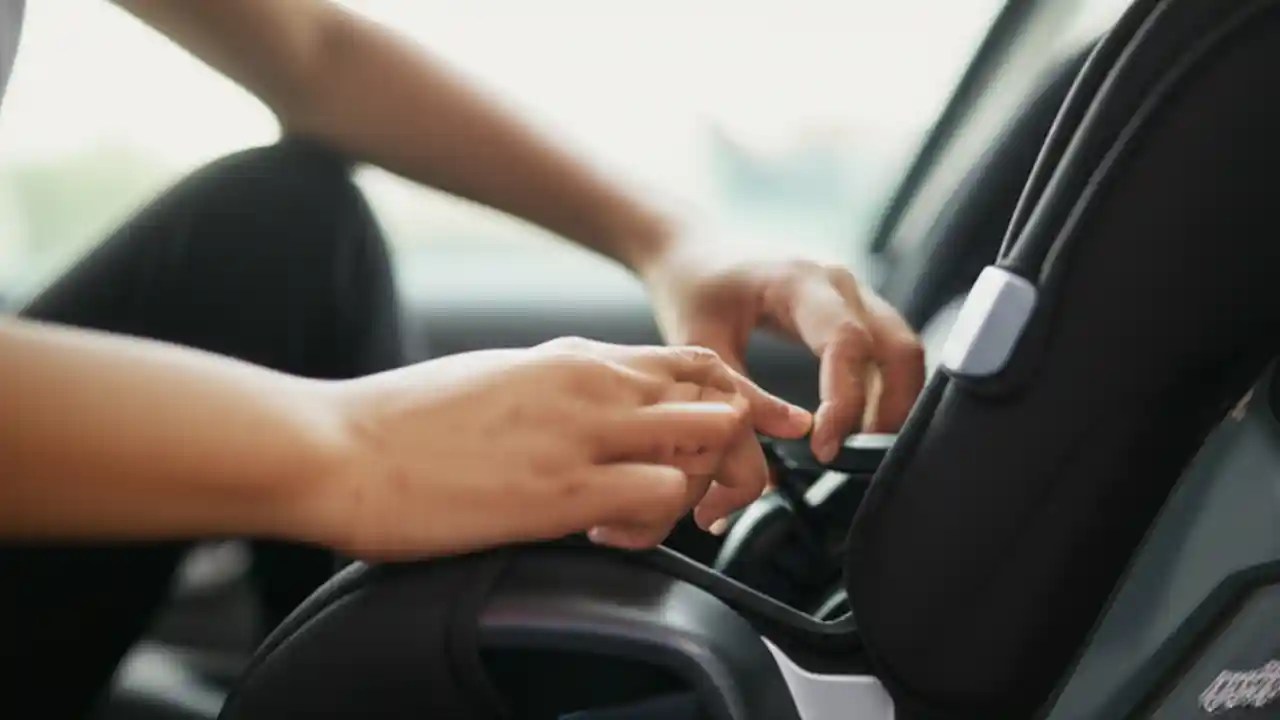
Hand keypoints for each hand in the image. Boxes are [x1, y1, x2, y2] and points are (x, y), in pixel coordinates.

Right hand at [307, 337, 808, 558]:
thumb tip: (587, 403)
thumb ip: (555, 384)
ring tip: (642, 519)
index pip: (696, 364)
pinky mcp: (563, 493)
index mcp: (576, 356)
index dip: (729, 404)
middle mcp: (591, 383)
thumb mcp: (498, 376)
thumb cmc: (403, 419)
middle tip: (693, 495)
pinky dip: (657, 527)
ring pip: (704, 445)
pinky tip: (608, 540)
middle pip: (718, 401)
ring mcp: (582, 434)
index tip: (726, 443)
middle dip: (728, 452)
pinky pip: (662, 500)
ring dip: (695, 490)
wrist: (339, 447)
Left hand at [643, 240, 924, 528]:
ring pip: (902, 351)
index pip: (847, 343)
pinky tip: (857, 427)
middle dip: (890, 409)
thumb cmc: (691, 290)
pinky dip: (884, 391)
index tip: (824, 449)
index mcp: (800, 281)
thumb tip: (790, 439)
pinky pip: (887, 351)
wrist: (693, 251)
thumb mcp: (699, 343)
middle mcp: (839, 282)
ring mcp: (853, 293)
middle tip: (859, 460)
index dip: (845, 402)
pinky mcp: (853, 310)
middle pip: (898, 347)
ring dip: (894, 403)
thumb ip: (740, 392)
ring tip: (860, 451)